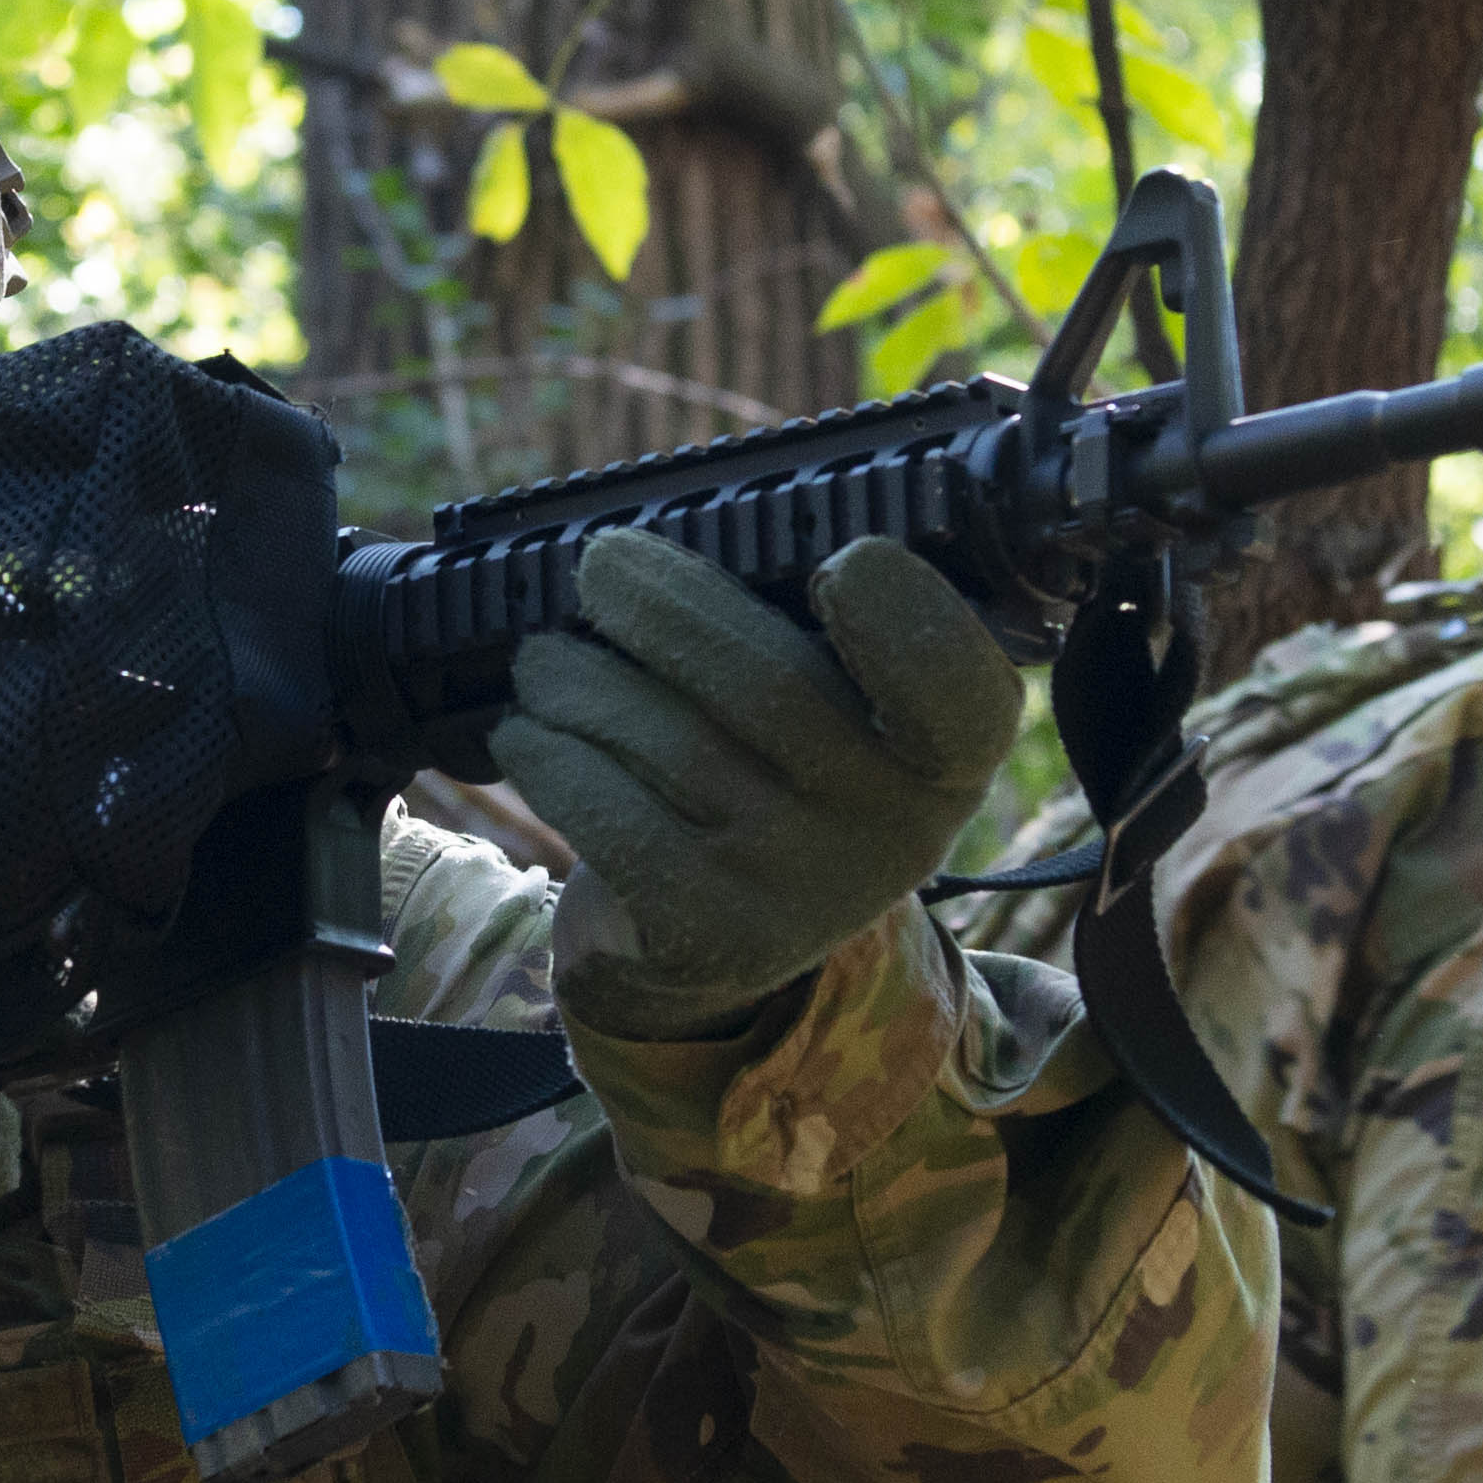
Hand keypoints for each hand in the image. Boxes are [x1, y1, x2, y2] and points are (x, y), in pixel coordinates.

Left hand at [494, 528, 1020, 1042]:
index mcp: (951, 754)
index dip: (902, 610)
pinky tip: (530, 731)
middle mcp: (893, 830)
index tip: (840, 564)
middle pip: (767, 684)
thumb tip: (671, 539)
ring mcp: (800, 889)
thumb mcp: (839, 714)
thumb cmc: (775, 778)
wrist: (725, 943)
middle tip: (601, 566)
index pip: (952, 679)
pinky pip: (606, 809)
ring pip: (666, 741)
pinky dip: (549, 753)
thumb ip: (809, 625)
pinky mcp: (709, 932)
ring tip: (544, 660)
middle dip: (660, 603)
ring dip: (577, 679)